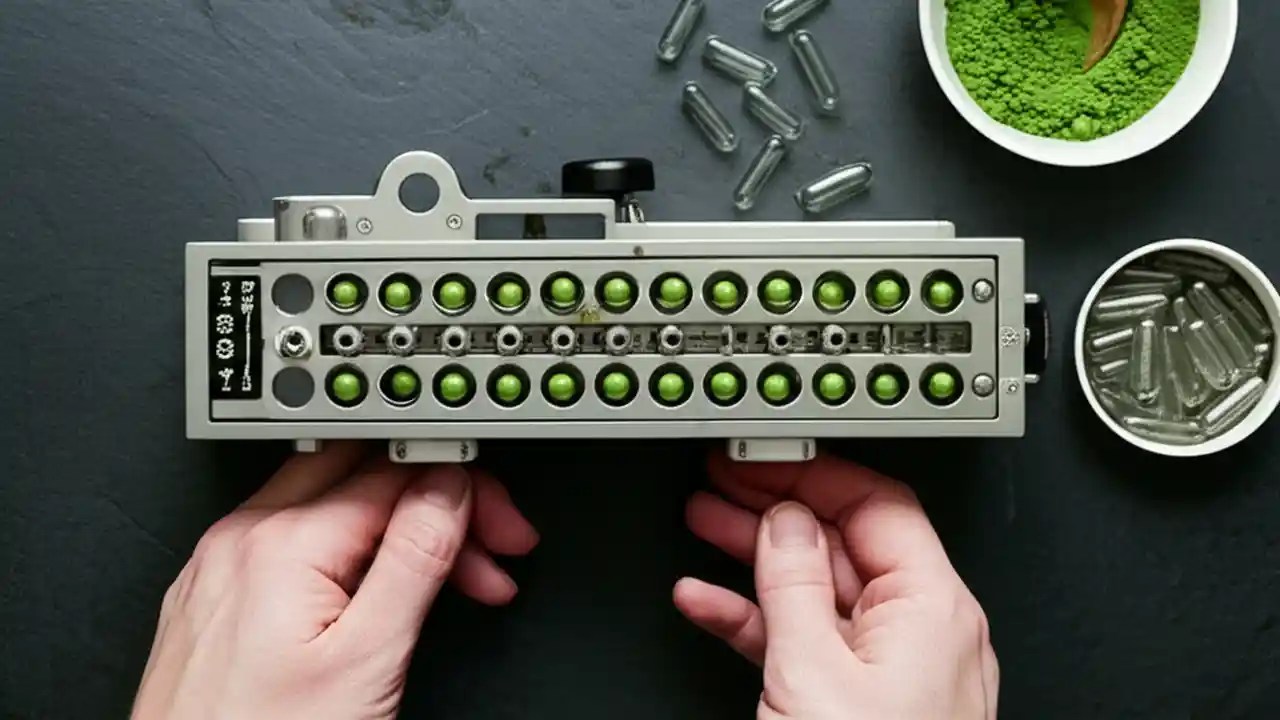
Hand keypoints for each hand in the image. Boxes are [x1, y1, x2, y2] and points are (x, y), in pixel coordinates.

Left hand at [132, 442, 537, 719]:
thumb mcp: (367, 657)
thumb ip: (414, 558)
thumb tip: (448, 487)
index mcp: (284, 541)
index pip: (398, 472)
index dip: (465, 496)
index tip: (501, 530)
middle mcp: (243, 538)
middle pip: (365, 475)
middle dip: (439, 503)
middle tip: (488, 549)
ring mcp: (222, 565)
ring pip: (331, 505)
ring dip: (401, 531)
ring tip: (451, 584)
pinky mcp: (215, 597)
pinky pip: (294, 540)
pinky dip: (351, 554)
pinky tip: (381, 593)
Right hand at [675, 453, 996, 719]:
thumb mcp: (813, 669)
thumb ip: (795, 581)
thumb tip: (783, 519)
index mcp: (933, 606)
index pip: (877, 503)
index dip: (813, 471)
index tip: (760, 453)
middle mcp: (921, 630)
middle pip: (843, 539)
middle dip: (774, 506)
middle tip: (723, 480)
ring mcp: (891, 668)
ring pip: (815, 586)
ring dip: (753, 556)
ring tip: (703, 523)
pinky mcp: (859, 701)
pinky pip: (804, 638)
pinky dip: (753, 617)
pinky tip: (707, 601)